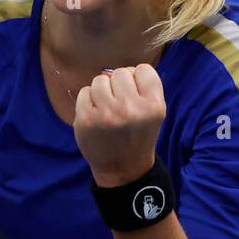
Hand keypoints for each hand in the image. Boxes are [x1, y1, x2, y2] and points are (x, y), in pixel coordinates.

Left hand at [72, 64, 165, 187]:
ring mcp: (107, 114)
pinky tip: (95, 115)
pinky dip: (88, 101)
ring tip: (107, 110)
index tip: (135, 95)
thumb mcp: (154, 113)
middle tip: (120, 106)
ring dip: (102, 92)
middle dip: (118, 86)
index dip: (137, 80)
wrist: (122, 168)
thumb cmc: (137, 135)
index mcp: (153, 106)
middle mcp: (131, 109)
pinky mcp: (85, 119)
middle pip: (120, 72)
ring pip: (100, 80)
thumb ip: (143, 88)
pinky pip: (84, 92)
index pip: (143, 69)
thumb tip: (118, 69)